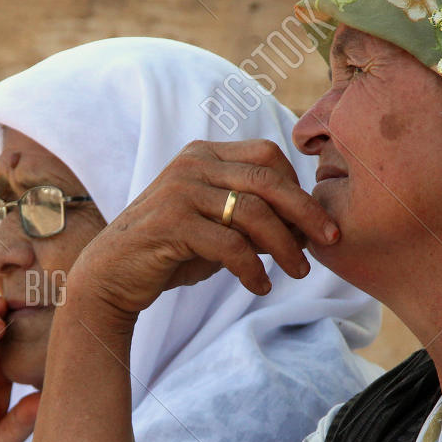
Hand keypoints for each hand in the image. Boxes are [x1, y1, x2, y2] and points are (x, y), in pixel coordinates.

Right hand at [66, 139, 340, 321]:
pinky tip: (260, 286)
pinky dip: (253, 269)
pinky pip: (230, 246)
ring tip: (298, 272)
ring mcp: (180, 192)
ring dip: (285, 246)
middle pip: (267, 179)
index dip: (298, 187)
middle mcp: (192, 164)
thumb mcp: (216, 227)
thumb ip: (253, 218)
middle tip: (330, 241)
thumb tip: (307, 227)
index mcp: (204, 154)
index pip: (267, 156)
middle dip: (306, 211)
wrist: (111, 277)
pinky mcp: (172, 225)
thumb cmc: (169, 252)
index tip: (316, 223)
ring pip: (253, 213)